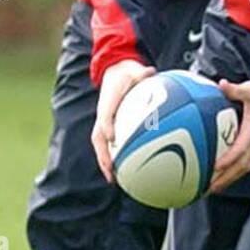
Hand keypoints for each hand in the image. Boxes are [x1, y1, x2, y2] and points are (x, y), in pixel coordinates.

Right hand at [91, 60, 155, 182]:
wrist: (114, 71)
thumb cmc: (127, 72)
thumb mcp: (135, 70)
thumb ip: (142, 73)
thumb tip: (151, 71)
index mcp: (108, 100)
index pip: (105, 114)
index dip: (107, 125)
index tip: (112, 138)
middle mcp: (103, 114)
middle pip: (98, 138)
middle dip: (102, 154)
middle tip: (110, 170)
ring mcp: (105, 122)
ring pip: (101, 145)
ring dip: (105, 162)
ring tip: (113, 179)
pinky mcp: (109, 126)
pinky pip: (110, 144)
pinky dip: (114, 158)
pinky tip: (126, 171)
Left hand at [209, 78, 249, 192]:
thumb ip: (235, 90)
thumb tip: (222, 84)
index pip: (241, 148)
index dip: (229, 158)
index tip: (215, 166)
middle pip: (242, 166)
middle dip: (226, 178)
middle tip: (209, 188)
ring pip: (245, 167)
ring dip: (230, 179)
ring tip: (213, 188)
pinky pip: (246, 162)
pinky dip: (235, 172)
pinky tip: (223, 176)